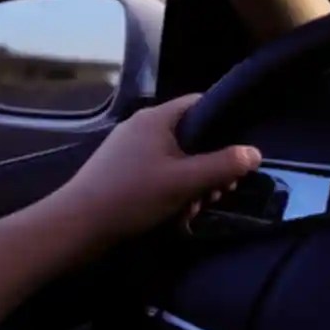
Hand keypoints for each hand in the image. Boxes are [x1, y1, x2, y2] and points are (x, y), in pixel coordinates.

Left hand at [46, 94, 261, 242]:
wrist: (75, 226)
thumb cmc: (132, 195)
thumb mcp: (185, 181)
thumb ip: (223, 165)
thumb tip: (255, 152)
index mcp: (157, 118)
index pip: (201, 104)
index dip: (224, 123)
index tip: (238, 151)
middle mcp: (141, 126)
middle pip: (190, 135)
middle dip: (210, 163)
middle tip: (220, 191)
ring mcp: (127, 148)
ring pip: (174, 157)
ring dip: (191, 181)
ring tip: (196, 207)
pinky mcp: (118, 170)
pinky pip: (156, 171)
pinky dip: (170, 188)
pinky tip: (174, 212)